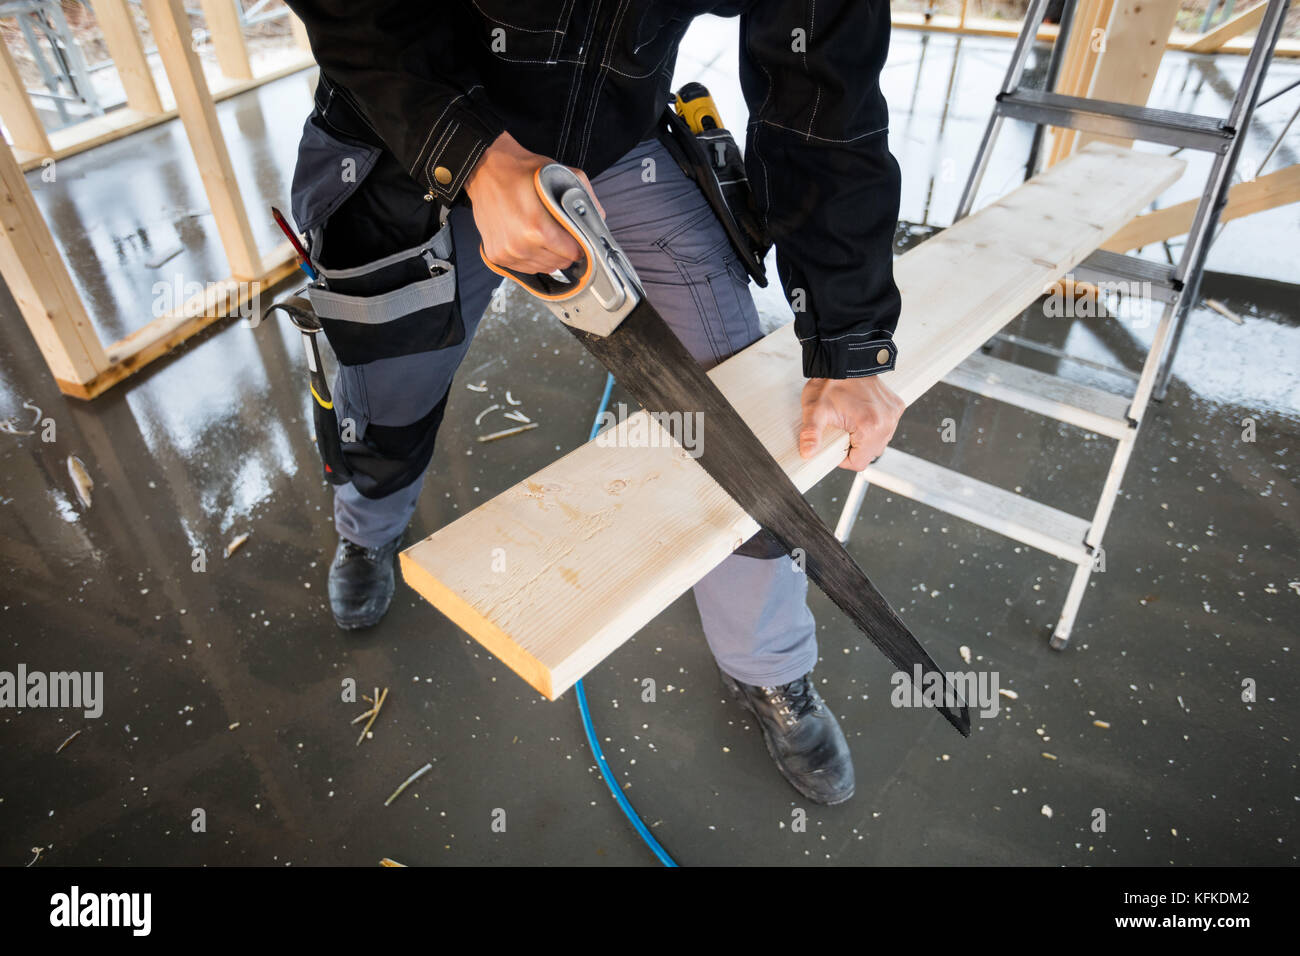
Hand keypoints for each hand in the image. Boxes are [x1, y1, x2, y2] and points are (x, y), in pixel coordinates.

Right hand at [465, 130, 604, 274]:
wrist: (486, 170)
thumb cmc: (522, 172)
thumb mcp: (562, 174)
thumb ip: (586, 197)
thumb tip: (598, 219)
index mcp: (537, 228)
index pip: (572, 253)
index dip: (579, 246)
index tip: (578, 239)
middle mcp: (520, 245)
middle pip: (559, 263)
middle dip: (564, 251)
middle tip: (560, 233)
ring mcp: (506, 253)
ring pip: (543, 268)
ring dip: (548, 256)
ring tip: (543, 234)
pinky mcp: (496, 256)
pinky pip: (524, 268)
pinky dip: (531, 258)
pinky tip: (529, 240)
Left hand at [798, 375, 904, 470]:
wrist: (845, 358)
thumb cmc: (830, 383)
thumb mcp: (815, 410)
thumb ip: (811, 434)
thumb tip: (808, 453)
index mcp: (870, 427)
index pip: (859, 462)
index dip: (844, 459)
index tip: (835, 446)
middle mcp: (887, 422)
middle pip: (871, 453)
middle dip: (855, 447)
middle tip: (842, 431)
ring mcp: (894, 414)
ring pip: (880, 441)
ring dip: (865, 437)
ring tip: (851, 421)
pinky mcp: (897, 406)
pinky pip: (886, 427)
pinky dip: (875, 426)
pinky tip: (862, 414)